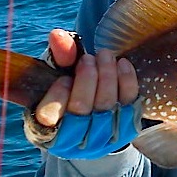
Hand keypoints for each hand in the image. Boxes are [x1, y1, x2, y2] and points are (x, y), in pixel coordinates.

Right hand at [24, 29, 140, 158]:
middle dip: (87, 77)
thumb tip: (58, 35)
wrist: (98, 116)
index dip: (58, 94)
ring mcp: (102, 138)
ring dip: (107, 75)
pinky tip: (122, 63)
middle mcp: (73, 140)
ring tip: (104, 55)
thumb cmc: (70, 91)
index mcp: (46, 131)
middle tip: (89, 58)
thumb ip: (58, 56)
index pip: (49, 115)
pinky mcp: (125, 130)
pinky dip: (127, 80)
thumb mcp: (58, 75)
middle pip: (81, 107)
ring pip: (107, 105)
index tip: (64, 78)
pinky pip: (130, 103)